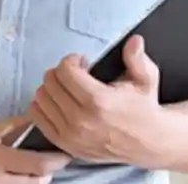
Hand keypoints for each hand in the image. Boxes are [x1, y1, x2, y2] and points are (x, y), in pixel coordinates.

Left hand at [29, 35, 166, 166]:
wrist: (149, 143)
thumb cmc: (144, 110)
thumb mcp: (147, 80)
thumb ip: (137, 58)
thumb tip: (134, 41)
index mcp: (99, 101)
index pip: (65, 71)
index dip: (71, 60)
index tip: (81, 61)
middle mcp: (81, 120)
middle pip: (50, 82)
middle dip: (61, 71)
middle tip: (74, 73)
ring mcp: (71, 135)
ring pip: (41, 98)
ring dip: (51, 87)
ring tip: (68, 88)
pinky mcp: (65, 145)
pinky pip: (38, 118)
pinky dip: (43, 106)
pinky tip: (59, 102)